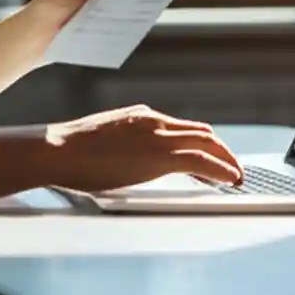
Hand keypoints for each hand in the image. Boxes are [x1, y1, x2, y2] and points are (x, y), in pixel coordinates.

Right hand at [44, 104, 243, 191]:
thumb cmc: (71, 151)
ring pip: (207, 142)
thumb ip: (123, 145)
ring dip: (226, 159)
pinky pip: (201, 160)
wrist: (58, 149)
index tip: (211, 158)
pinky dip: (221, 168)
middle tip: (231, 167)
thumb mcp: (104, 141)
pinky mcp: (159, 154)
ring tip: (236, 175)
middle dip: (220, 150)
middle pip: (201, 132)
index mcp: (140, 116)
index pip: (182, 128)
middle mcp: (154, 120)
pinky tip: (230, 179)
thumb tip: (127, 160)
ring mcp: (158, 135)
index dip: (202, 143)